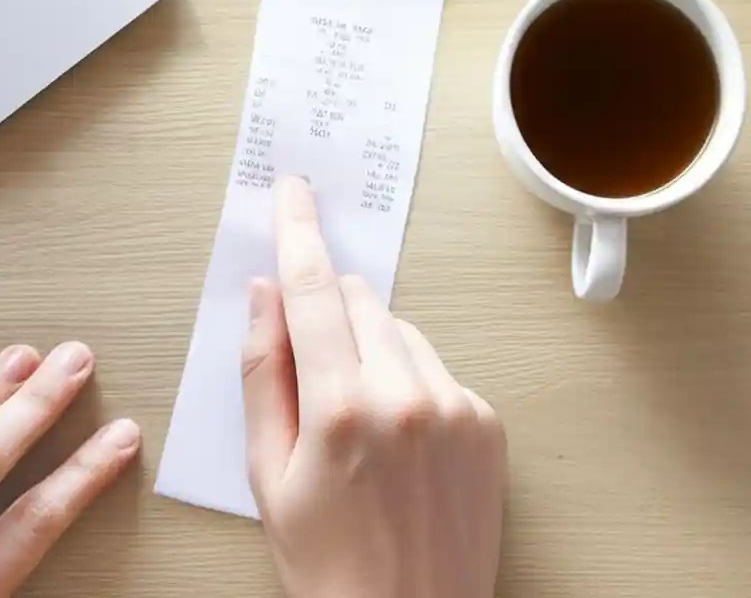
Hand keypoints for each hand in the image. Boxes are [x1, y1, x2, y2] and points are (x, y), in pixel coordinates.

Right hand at [242, 176, 506, 597]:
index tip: (293, 190)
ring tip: (355, 422)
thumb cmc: (326, 562)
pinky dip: (408, 381)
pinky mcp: (487, 422)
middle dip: (325, 314)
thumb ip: (263, 373)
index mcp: (342, 407)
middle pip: (358, 301)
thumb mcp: (268, 473)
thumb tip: (264, 295)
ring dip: (369, 348)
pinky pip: (436, 367)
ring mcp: (457, 406)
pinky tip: (396, 439)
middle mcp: (408, 395)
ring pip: (399, 330)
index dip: (297, 231)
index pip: (312, 291)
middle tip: (310, 373)